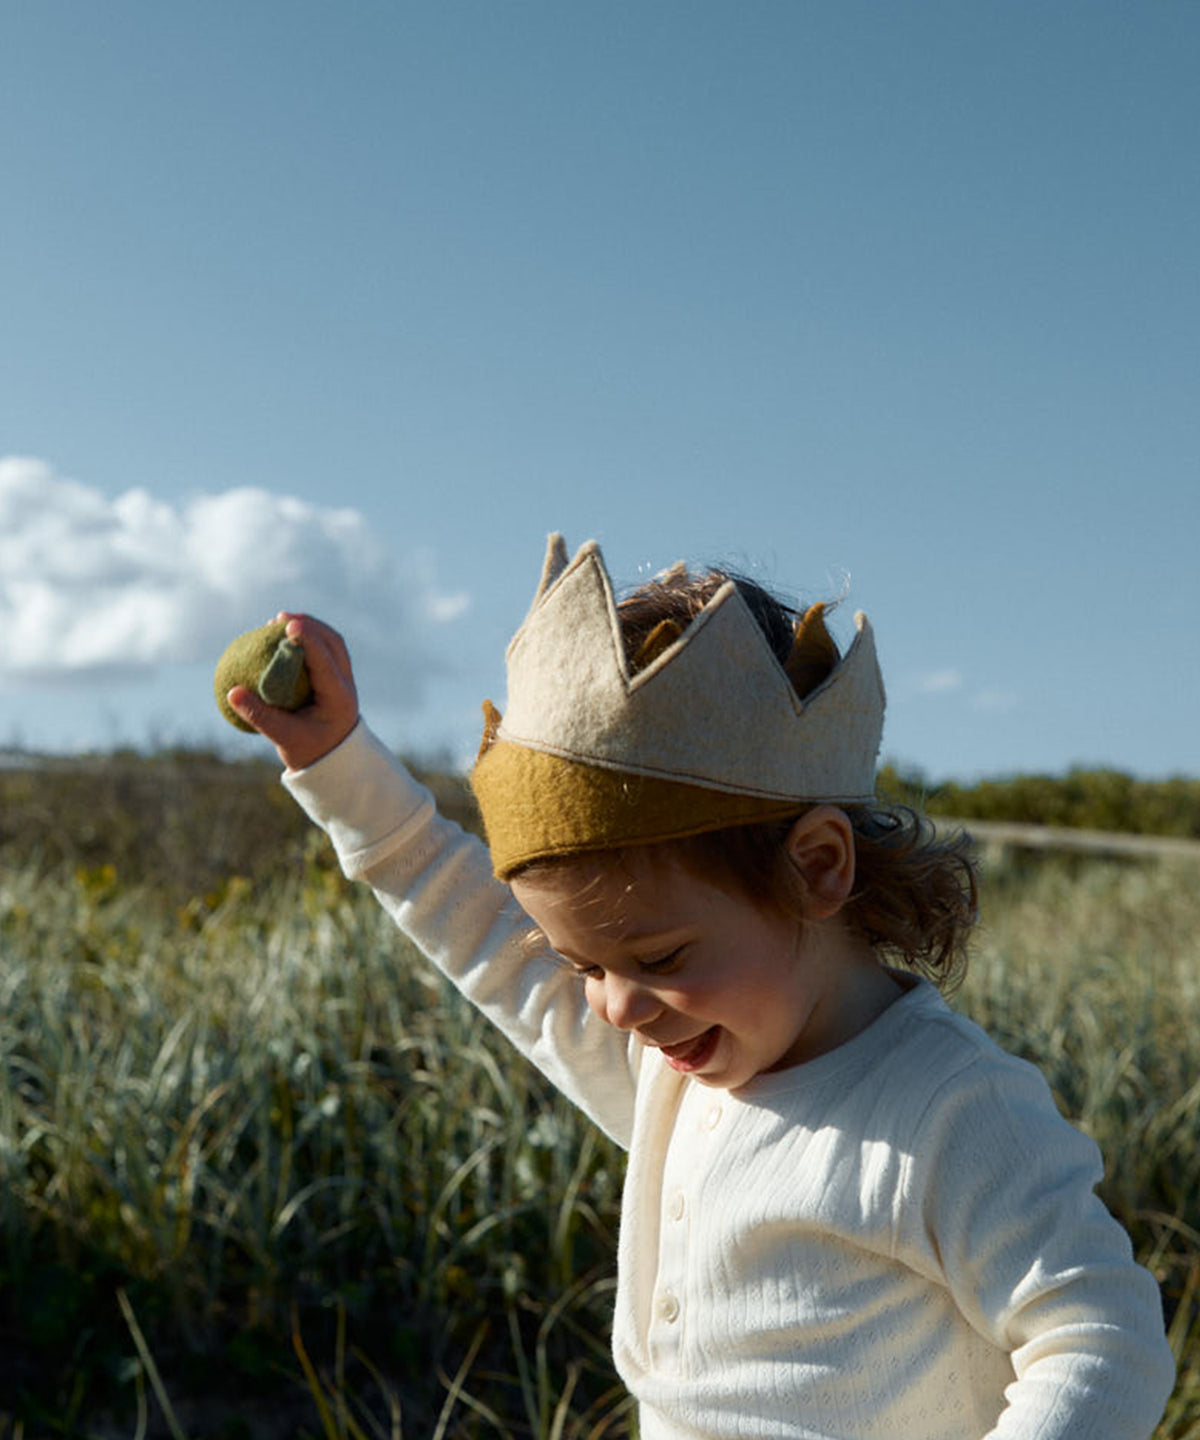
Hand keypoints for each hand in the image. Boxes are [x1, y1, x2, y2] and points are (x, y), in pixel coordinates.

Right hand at [227, 613, 359, 771]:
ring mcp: (345, 680)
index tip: (287, 623)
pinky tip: (285, 636)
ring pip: (333, 644)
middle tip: (280, 617)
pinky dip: (309, 639)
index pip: (325, 661)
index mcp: (338, 698)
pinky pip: (325, 651)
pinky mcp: (336, 679)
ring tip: (281, 620)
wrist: (333, 762)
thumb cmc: (309, 751)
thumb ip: (259, 715)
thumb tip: (232, 691)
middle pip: (334, 644)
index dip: (308, 639)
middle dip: (309, 626)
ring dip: (311, 628)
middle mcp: (346, 684)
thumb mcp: (283, 737)